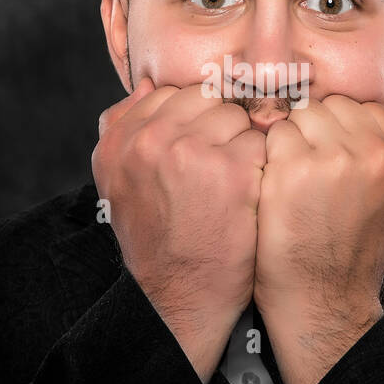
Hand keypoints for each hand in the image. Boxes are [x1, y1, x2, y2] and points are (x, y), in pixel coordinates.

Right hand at [92, 79, 266, 383]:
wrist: (180, 297)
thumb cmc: (159, 240)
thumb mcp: (119, 183)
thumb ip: (125, 129)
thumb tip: (149, 85)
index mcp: (119, 141)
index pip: (171, 93)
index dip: (195, 119)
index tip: (201, 148)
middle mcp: (149, 140)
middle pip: (208, 98)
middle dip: (222, 126)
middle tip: (223, 166)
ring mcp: (190, 151)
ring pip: (238, 117)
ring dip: (245, 145)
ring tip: (235, 184)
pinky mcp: (231, 170)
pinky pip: (262, 142)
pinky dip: (263, 166)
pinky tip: (250, 195)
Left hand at [253, 91, 383, 383]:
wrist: (324, 299)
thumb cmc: (356, 246)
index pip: (364, 107)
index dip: (341, 133)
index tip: (335, 165)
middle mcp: (379, 153)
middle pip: (331, 106)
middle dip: (316, 134)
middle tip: (313, 176)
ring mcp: (337, 159)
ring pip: (300, 116)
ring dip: (291, 143)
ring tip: (296, 183)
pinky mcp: (294, 169)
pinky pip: (274, 135)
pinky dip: (269, 159)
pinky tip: (277, 190)